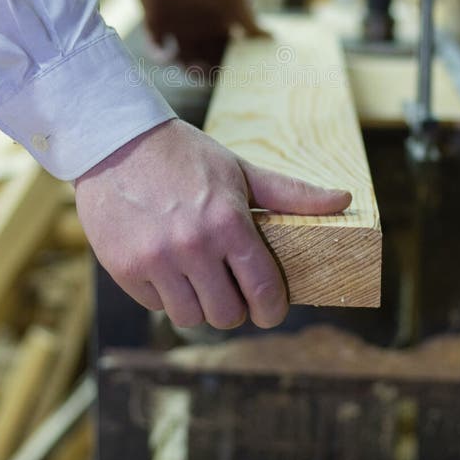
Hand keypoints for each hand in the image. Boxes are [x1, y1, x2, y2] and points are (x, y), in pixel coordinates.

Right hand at [75, 119, 350, 329]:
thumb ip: (291, 193)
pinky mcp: (125, 269)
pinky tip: (166, 266)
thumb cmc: (184, 154)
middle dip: (235, 308)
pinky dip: (165, 294)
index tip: (270, 309)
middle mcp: (192, 247)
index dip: (272, 309)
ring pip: (190, 318)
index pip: (263, 290)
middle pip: (227, 315)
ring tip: (199, 278)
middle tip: (232, 291)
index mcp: (228, 223)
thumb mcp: (240, 170)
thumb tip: (344, 199)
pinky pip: (157, 305)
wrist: (115, 141)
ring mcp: (155, 261)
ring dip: (199, 304)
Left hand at [137, 0, 262, 65]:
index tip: (235, 73)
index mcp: (223, 19)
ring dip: (189, 69)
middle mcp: (202, 27)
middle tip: (211, 73)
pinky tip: (167, 54)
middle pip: (208, 60)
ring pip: (185, 60)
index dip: (233, 64)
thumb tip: (270, 38)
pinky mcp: (155, 24)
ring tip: (192, 67)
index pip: (230, 50)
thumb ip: (248, 17)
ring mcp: (178, 27)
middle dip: (211, 71)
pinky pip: (157, 50)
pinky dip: (161, 56)